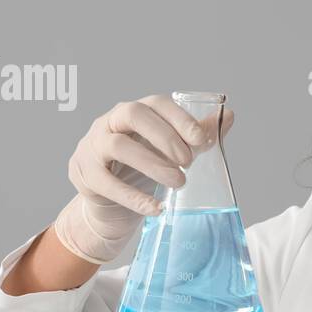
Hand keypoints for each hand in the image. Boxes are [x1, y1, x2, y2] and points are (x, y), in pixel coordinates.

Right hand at [53, 94, 233, 264]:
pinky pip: (106, 183)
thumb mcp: (168, 153)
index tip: (202, 140)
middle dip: (165, 137)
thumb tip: (228, 116)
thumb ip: (194, 136)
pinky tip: (157, 208)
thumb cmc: (140, 172)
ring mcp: (92, 146)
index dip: (180, 118)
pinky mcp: (83, 174)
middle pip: (133, 114)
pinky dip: (134, 197)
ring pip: (118, 146)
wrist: (109, 207)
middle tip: (188, 162)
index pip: (156, 103)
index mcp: (134, 113)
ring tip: (179, 182)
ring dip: (152, 164)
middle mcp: (109, 122)